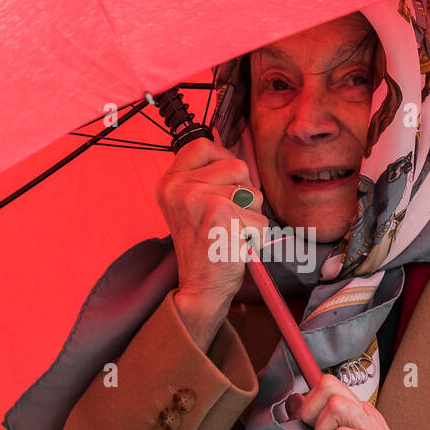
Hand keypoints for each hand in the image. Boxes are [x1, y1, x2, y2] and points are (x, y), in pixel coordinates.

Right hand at [155, 138, 269, 348]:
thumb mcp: (192, 205)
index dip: (224, 159)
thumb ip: (205, 175)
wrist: (199, 289)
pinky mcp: (220, 215)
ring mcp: (198, 199)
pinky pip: (259, 218)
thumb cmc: (204, 247)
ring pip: (253, 193)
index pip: (204, 145)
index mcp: (170, 182)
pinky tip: (235, 247)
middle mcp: (179, 187)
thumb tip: (222, 140)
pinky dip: (255, 237)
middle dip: (244, 194)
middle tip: (226, 221)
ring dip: (252, 216)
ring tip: (231, 234)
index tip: (225, 184)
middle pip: (238, 166)